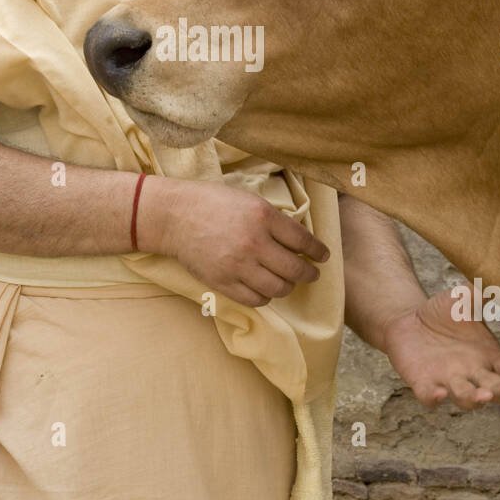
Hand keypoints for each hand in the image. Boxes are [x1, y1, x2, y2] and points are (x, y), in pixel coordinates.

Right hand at [145, 177, 329, 308]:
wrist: (176, 217)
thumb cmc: (213, 203)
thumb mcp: (250, 200)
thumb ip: (274, 219)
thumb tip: (300, 241)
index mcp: (263, 217)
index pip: (303, 241)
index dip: (318, 251)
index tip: (323, 256)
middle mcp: (254, 243)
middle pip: (295, 269)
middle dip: (309, 274)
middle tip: (312, 273)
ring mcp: (238, 266)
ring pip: (279, 288)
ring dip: (288, 286)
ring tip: (287, 281)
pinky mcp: (223, 283)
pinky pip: (256, 300)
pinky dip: (266, 296)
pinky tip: (266, 289)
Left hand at [381, 283, 499, 409]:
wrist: (408, 319)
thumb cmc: (443, 312)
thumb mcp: (466, 297)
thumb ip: (487, 292)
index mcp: (490, 358)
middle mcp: (474, 375)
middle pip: (497, 391)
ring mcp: (450, 382)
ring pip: (467, 398)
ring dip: (476, 399)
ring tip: (483, 395)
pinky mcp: (424, 384)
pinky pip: (430, 397)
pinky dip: (434, 398)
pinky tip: (439, 393)